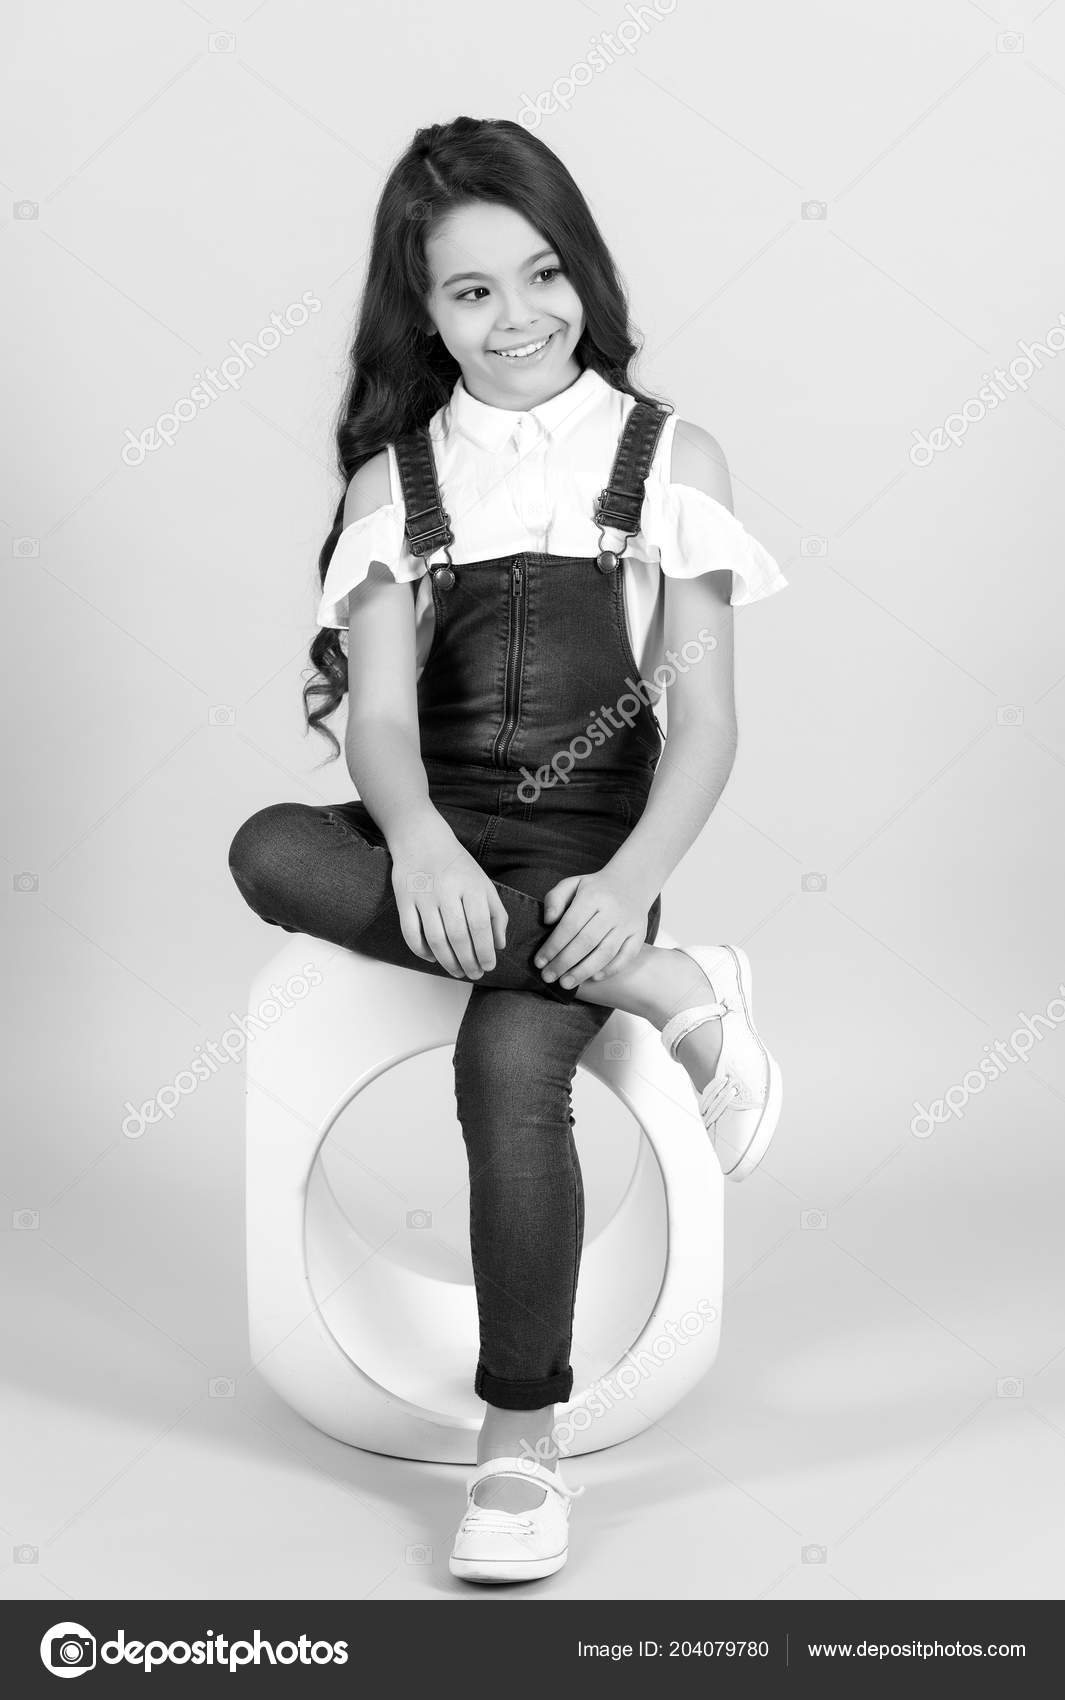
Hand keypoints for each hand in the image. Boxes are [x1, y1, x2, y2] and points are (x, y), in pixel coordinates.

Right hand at [388, 812, 507, 978]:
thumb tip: (499, 946)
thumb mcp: (483, 884)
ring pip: (435, 939)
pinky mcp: (403, 899)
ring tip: (458, 972)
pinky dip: (421, 951)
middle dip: (469, 962)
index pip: (481, 926)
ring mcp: (423, 895)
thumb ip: (496, 914)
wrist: (421, 838)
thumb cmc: (457, 865)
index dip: (485, 951)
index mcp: (471, 885)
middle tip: (474, 974)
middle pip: (459, 936)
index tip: (489, 966)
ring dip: (448, 962)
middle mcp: (447, 890)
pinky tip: (433, 958)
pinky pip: (411, 933)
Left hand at [534, 865, 655, 990]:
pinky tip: (593, 978)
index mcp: (593, 895)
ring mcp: (628, 923)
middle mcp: (613, 910)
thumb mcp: (571, 884)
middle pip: (586, 941)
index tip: (539, 962)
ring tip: (566, 983)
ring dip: (583, 971)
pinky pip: (626, 957)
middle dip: (564, 962)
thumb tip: (548, 921)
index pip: (570, 925)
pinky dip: (610, 970)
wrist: (631, 883)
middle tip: (548, 977)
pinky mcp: (639, 935)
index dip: (553, 946)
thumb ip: (555, 899)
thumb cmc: (594, 889)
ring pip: (605, 953)